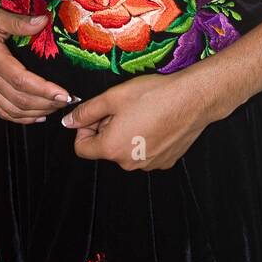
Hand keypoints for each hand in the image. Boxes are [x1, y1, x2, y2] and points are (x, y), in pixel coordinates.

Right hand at [0, 0, 75, 122]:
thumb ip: (20, 22)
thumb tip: (44, 21)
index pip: (21, 81)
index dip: (44, 91)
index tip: (64, 94)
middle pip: (19, 100)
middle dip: (46, 104)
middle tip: (69, 100)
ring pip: (11, 109)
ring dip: (36, 113)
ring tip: (57, 107)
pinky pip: (1, 110)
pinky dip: (20, 118)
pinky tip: (37, 117)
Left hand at [60, 72, 210, 171]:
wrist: (193, 99)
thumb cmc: (153, 96)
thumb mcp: (112, 97)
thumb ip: (86, 111)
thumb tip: (68, 122)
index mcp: (111, 149)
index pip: (81, 149)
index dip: (84, 129)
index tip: (97, 114)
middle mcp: (129, 163)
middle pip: (106, 149)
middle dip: (108, 129)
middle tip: (123, 108)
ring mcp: (149, 165)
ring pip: (126, 150)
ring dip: (127, 135)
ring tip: (142, 113)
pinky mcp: (166, 161)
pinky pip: (146, 153)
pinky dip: (146, 140)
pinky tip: (156, 122)